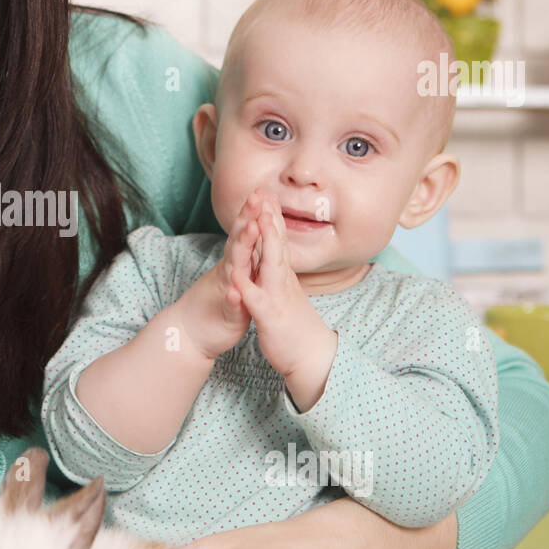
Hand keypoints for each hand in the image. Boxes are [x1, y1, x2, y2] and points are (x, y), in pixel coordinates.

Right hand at [172, 192, 262, 359]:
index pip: (245, 232)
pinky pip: (231, 302)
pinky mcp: (226, 312)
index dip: (254, 212)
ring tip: (251, 228)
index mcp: (236, 262)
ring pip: (235, 265)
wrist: (192, 333)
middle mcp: (229, 270)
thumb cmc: (217, 303)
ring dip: (243, 246)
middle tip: (256, 195)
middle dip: (247, 217)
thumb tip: (249, 231)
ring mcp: (226, 289)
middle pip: (239, 240)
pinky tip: (237, 289)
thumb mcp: (234, 275)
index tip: (264, 189)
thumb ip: (241, 255)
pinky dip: (234, 295)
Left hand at [229, 193, 324, 378]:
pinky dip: (247, 289)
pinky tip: (237, 277)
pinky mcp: (271, 319)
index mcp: (283, 276)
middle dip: (270, 219)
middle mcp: (283, 282)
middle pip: (277, 245)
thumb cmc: (295, 324)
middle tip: (264, 192)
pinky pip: (258, 303)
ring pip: (271, 267)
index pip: (278, 240)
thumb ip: (280, 272)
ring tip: (257, 221)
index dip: (271, 216)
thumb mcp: (287, 293)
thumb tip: (277, 254)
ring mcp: (279, 298)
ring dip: (265, 243)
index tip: (265, 192)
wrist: (311, 356)